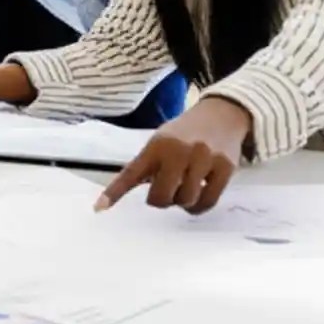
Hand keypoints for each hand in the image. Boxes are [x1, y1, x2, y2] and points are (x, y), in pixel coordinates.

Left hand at [98, 97, 250, 214]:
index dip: (115, 192)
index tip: (98, 208)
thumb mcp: (160, 141)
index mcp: (157, 145)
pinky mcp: (225, 168)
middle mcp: (179, 151)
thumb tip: (129, 195)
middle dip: (160, 200)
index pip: (131, 173)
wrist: (221, 115)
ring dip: (181, 202)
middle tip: (164, 193)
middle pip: (161, 195)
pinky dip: (198, 206)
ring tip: (183, 190)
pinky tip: (196, 197)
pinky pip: (208, 201)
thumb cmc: (184, 134)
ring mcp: (204, 159)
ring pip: (185, 199)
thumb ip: (148, 165)